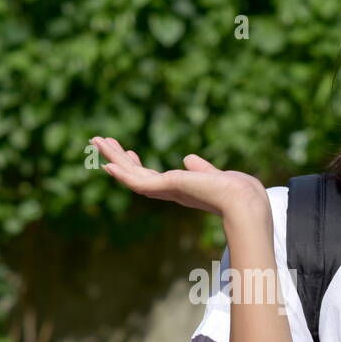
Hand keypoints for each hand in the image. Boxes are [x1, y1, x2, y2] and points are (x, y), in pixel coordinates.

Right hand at [90, 135, 265, 217]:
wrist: (244, 200)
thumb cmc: (237, 191)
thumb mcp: (215, 175)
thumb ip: (201, 169)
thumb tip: (189, 159)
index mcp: (180, 188)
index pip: (152, 177)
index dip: (138, 165)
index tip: (128, 151)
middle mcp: (170, 191)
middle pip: (136, 174)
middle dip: (118, 158)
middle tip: (101, 142)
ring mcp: (167, 190)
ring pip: (132, 175)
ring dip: (113, 158)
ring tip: (96, 141)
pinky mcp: (167, 186)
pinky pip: (138, 181)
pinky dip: (122, 174)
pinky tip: (108, 163)